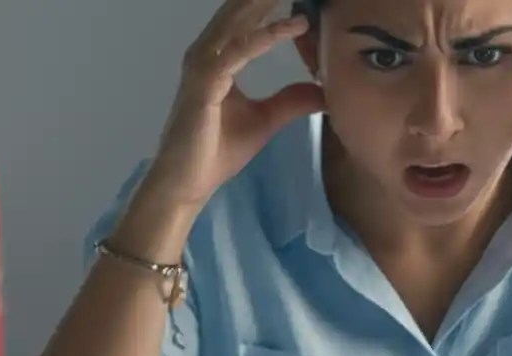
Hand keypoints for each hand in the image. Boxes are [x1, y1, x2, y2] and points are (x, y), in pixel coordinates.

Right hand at [146, 0, 324, 209]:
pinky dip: (263, 38)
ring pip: (237, 24)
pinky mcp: (204, 84)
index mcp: (218, 60)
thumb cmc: (217, 151)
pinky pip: (237, 53)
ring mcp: (202, 67)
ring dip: (265, 5)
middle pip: (239, 13)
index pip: (246, 21)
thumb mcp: (266, 121)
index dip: (269, 4)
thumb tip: (322, 91)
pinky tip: (289, 28)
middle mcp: (207, 56)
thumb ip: (290, 101)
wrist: (189, 181)